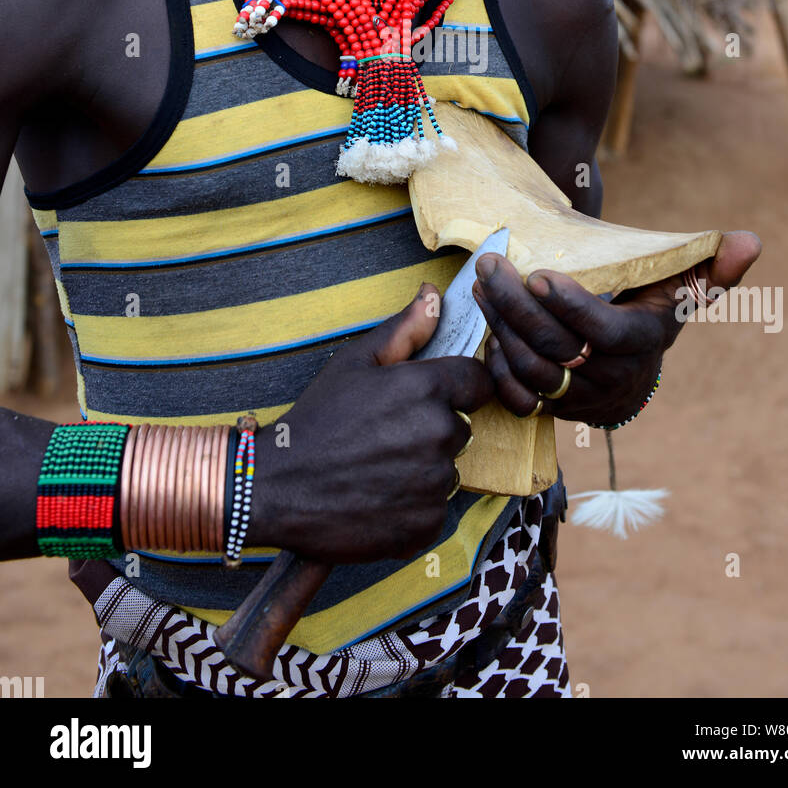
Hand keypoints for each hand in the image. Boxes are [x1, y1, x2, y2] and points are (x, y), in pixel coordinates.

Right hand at [248, 283, 492, 562]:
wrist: (276, 488)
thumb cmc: (315, 420)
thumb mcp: (353, 362)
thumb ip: (403, 329)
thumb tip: (432, 294)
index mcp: (426, 388)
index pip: (479, 381)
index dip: (460, 387)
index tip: (432, 397)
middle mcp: (438, 434)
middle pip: (462, 427)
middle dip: (434, 429)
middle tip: (386, 436)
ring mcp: (434, 483)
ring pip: (448, 470)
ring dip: (424, 469)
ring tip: (378, 468)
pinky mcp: (426, 525)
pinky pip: (435, 509)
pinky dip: (413, 506)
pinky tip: (378, 497)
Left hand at [471, 230, 761, 424]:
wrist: (628, 370)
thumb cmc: (650, 313)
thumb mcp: (679, 289)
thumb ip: (709, 267)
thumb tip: (752, 241)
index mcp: (641, 342)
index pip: (602, 331)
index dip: (570, 306)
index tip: (538, 273)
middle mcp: (611, 377)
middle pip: (555, 346)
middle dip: (516, 304)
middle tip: (490, 264)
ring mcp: (579, 398)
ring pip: (530, 369)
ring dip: (499, 325)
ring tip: (482, 283)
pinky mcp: (552, 409)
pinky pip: (517, 395)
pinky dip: (496, 362)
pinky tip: (486, 324)